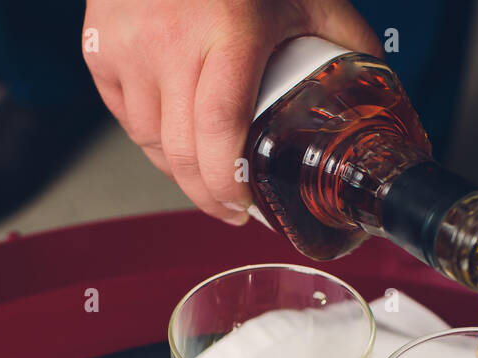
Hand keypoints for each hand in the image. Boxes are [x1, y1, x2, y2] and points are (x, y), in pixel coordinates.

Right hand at [83, 0, 382, 223]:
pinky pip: (125, 116)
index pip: (217, 134)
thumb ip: (348, 48)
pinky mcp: (99, 46)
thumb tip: (378, 104)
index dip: (227, 186)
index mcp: (228, 29)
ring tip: (206, 159)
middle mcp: (169, 38)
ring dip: (179, 165)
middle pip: (179, 154)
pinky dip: (149, 131)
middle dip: (206, 195)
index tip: (243, 208)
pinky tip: (174, 122)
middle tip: (230, 207)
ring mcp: (127, 43)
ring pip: (149, 142)